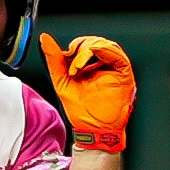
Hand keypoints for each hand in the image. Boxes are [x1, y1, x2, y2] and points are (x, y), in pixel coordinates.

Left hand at [38, 32, 134, 153]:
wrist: (92, 130)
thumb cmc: (81, 111)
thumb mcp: (62, 81)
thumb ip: (54, 60)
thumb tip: (45, 40)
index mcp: (91, 66)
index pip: (85, 45)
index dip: (75, 46)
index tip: (65, 55)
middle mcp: (104, 66)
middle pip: (96, 42)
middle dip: (81, 48)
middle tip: (72, 65)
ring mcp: (115, 70)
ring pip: (106, 45)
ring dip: (90, 49)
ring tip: (78, 66)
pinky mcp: (124, 74)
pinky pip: (117, 55)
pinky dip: (104, 50)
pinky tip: (92, 53)